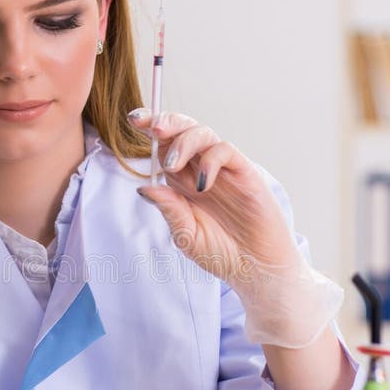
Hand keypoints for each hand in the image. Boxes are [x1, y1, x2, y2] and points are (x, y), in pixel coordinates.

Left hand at [129, 108, 341, 347]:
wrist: (255, 269)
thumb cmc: (221, 253)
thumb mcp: (186, 235)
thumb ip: (169, 210)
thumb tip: (143, 188)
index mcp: (182, 182)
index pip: (164, 145)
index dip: (150, 127)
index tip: (133, 120)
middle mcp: (201, 170)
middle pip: (182, 130)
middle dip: (164, 122)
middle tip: (151, 128)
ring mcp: (224, 170)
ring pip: (203, 134)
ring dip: (183, 142)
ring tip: (172, 165)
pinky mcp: (245, 174)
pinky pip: (226, 151)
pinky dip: (211, 160)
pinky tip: (203, 185)